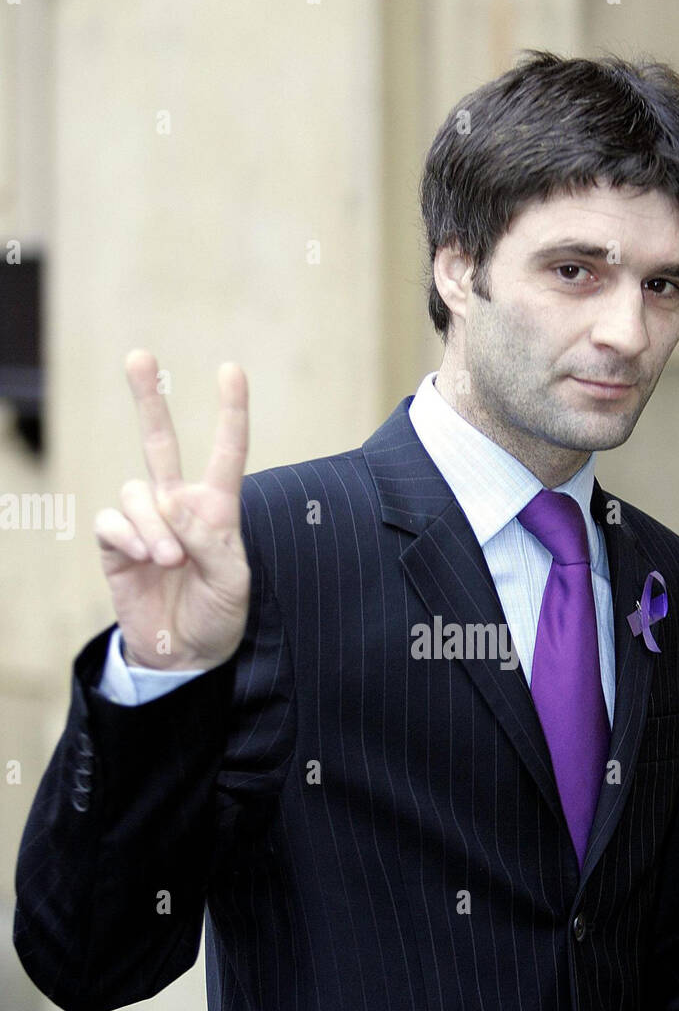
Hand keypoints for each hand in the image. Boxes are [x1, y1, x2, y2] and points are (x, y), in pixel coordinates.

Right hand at [93, 350, 250, 670]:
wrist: (185, 654)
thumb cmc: (219, 615)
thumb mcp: (233, 583)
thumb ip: (210, 542)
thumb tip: (174, 506)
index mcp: (217, 511)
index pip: (225, 454)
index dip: (230, 413)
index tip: (230, 370)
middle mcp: (178, 507)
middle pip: (159, 443)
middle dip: (148, 399)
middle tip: (139, 356)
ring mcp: (145, 524)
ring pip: (137, 493)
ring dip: (154, 526)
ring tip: (169, 562)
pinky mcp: (116, 545)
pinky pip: (113, 522)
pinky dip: (130, 537)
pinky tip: (144, 559)